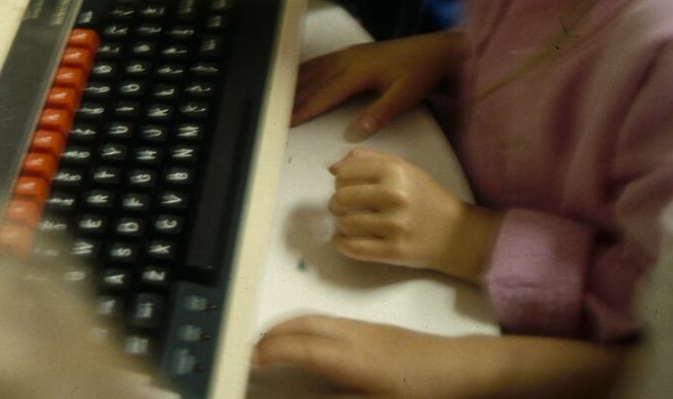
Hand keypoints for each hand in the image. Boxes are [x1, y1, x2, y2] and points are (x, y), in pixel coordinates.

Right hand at [253, 315, 474, 397]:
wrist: (459, 367)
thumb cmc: (423, 391)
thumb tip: (302, 396)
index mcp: (350, 357)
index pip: (299, 347)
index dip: (271, 351)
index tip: (250, 360)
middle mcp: (350, 335)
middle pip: (300, 324)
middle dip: (271, 334)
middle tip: (251, 351)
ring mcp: (360, 328)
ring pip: (312, 318)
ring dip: (285, 327)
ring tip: (269, 344)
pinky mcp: (369, 328)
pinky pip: (324, 319)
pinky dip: (302, 326)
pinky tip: (303, 342)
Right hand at [292, 32, 461, 136]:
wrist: (438, 49)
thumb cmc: (423, 72)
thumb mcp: (406, 95)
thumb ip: (380, 113)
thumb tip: (355, 132)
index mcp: (358, 72)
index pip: (324, 93)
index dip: (304, 108)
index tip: (286, 120)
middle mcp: (348, 61)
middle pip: (312, 81)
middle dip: (291, 97)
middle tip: (272, 112)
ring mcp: (349, 54)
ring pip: (314, 70)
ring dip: (294, 83)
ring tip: (276, 95)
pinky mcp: (353, 53)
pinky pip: (321, 62)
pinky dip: (305, 70)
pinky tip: (299, 75)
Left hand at [328, 147, 500, 281]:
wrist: (459, 234)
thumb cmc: (426, 197)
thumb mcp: (403, 167)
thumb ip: (367, 159)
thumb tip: (332, 168)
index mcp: (395, 171)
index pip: (344, 174)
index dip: (340, 182)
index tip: (348, 188)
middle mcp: (395, 195)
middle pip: (340, 198)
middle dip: (337, 204)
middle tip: (345, 208)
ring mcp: (395, 225)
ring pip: (345, 224)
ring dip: (342, 225)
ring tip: (352, 223)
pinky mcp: (395, 250)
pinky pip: (352, 248)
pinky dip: (342, 244)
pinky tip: (345, 239)